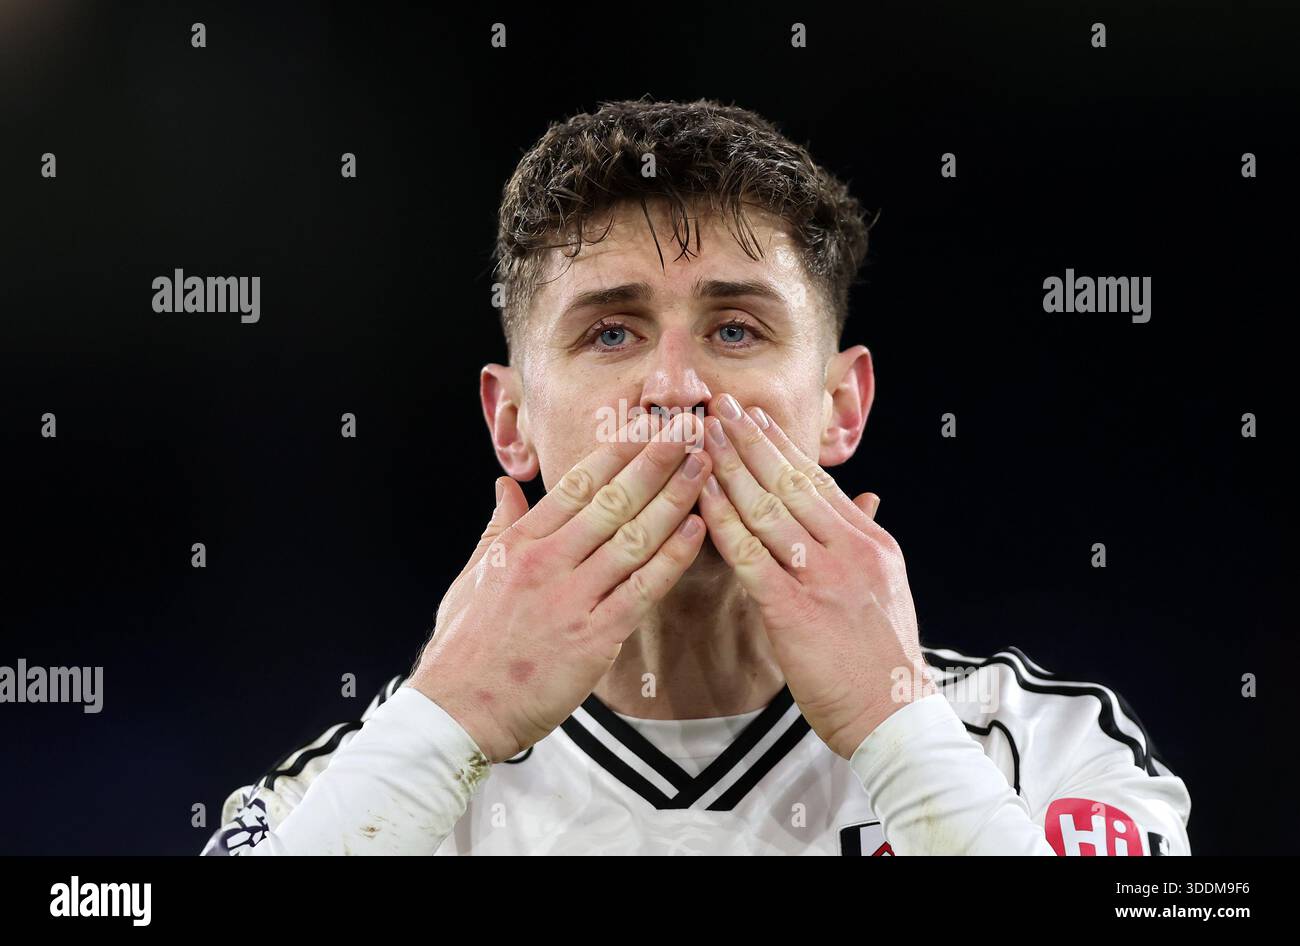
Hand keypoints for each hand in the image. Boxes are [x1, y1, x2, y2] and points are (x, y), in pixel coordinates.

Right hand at [408, 411, 711, 761]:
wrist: (458, 709)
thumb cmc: (464, 648)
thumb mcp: (473, 575)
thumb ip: (498, 527)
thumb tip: (506, 487)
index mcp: (519, 544)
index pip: (575, 485)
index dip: (615, 452)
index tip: (644, 426)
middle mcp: (548, 562)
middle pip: (611, 500)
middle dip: (654, 460)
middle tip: (687, 429)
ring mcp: (572, 597)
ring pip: (633, 536)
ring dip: (672, 498)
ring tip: (702, 466)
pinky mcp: (594, 636)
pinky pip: (642, 588)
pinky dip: (671, 556)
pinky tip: (695, 528)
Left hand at [696, 394, 934, 758]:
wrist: (894, 717)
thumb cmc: (883, 659)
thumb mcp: (887, 588)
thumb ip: (866, 540)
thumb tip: (866, 500)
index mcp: (870, 543)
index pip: (817, 482)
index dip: (781, 446)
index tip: (754, 417)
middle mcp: (849, 551)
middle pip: (790, 484)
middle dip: (750, 441)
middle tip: (720, 407)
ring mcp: (823, 578)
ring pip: (767, 511)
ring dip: (731, 469)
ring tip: (704, 436)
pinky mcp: (794, 610)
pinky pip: (750, 555)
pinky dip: (723, 523)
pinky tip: (700, 498)